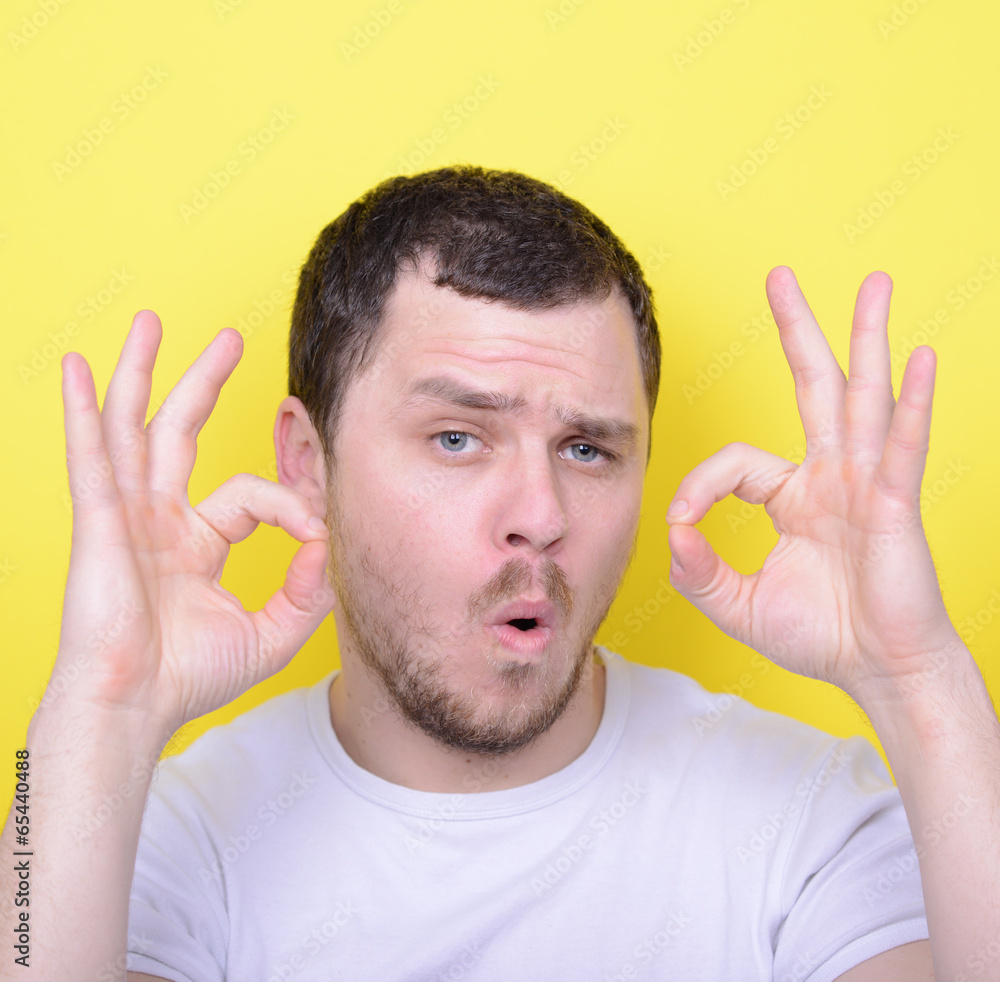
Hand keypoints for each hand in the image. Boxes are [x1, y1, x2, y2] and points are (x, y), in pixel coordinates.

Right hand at [49, 311, 333, 737]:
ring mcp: (127, 515)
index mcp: (196, 541)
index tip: (319, 530)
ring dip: (141, 373)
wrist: (135, 709)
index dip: (292, 503)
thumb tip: (330, 540)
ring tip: (150, 322)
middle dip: (203, 381)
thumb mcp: (273, 631)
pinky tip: (77, 369)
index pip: (252, 494)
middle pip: (179, 432)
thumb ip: (308, 588)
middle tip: (229, 338)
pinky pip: (92, 457)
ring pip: (131, 427)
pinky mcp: (101, 522)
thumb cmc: (191, 676)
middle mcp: (159, 519)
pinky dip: (83, 411)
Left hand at [665, 267, 959, 699]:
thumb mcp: (737, 603)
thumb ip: (699, 569)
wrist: (878, 672)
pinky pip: (901, 446)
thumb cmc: (819, 635)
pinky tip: (917, 358)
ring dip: (866, 338)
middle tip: (779, 277)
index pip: (736, 463)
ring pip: (862, 397)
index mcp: (794, 497)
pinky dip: (911, 404)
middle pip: (812, 387)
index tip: (682, 523)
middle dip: (796, 330)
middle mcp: (831, 477)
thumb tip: (671, 530)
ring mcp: (865, 484)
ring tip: (875, 282)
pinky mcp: (894, 504)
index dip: (700, 487)